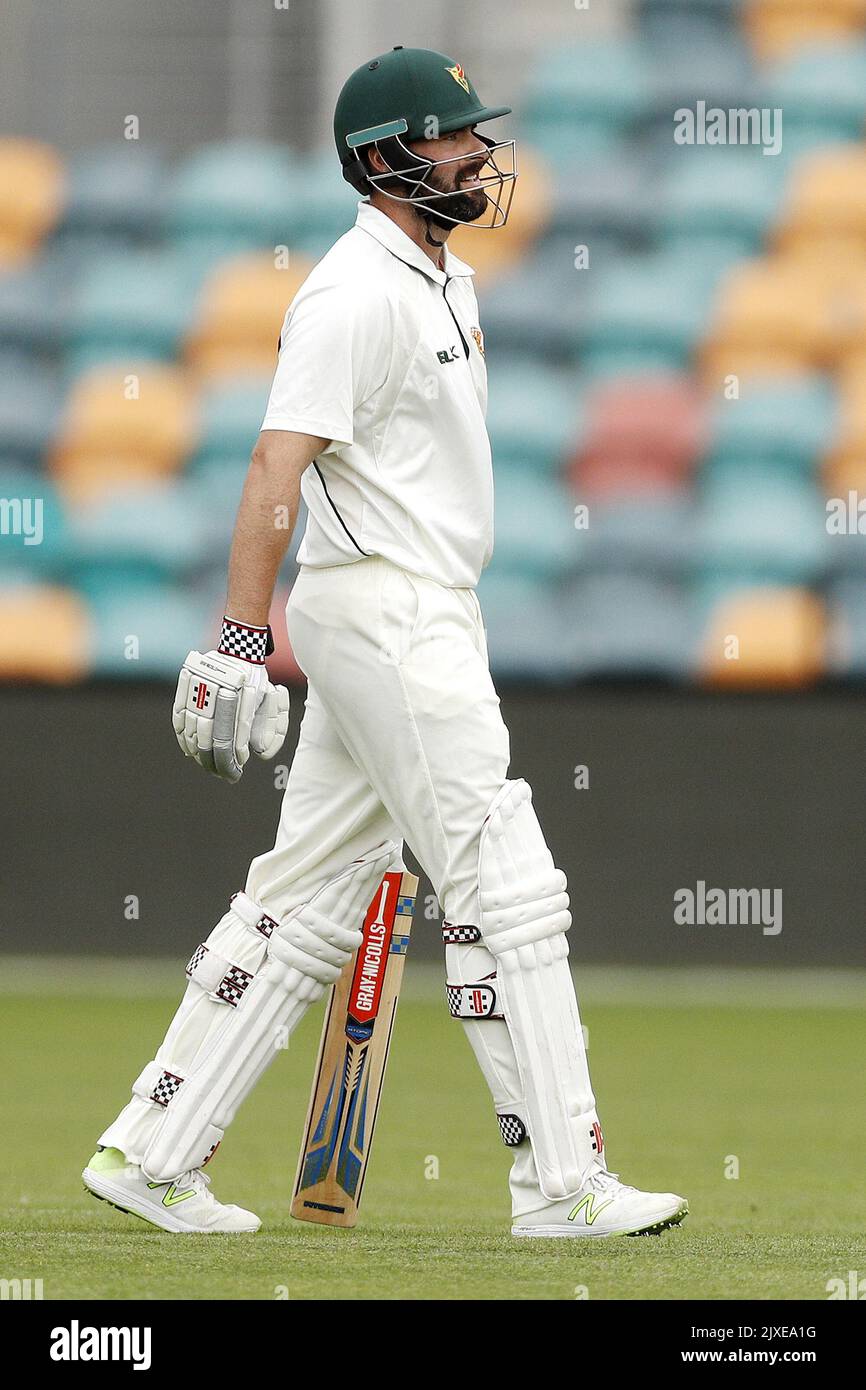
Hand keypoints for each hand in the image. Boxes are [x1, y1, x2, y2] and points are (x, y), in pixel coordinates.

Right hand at [172, 649, 289, 782]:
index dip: (233, 756)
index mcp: (244, 691)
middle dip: (216, 760)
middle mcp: (221, 687)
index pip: (235, 734)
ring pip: (194, 729)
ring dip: (199, 753)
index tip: (236, 769)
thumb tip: (258, 754)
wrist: (240, 649)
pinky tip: (190, 751)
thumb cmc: (257, 681)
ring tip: (207, 765)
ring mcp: (201, 684)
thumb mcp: (270, 702)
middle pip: (212, 735)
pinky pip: (179, 716)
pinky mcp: (187, 683)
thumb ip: (269, 727)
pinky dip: (183, 737)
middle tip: (223, 773)